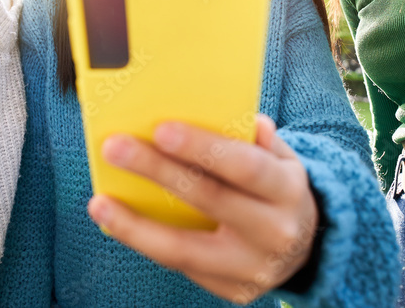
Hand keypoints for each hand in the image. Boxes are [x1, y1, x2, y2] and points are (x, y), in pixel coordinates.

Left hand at [87, 114, 319, 303]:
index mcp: (287, 191)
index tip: (161, 129)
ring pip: (183, 250)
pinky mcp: (231, 291)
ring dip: (134, 226)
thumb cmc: (276, 189)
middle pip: (207, 200)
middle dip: (156, 171)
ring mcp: (251, 269)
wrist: (305, 248)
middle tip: (115, 147)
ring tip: (99, 203)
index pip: (243, 165)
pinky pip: (180, 266)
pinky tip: (116, 222)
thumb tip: (235, 114)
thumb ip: (256, 139)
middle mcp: (274, 233)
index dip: (202, 148)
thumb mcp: (280, 159)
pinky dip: (145, 243)